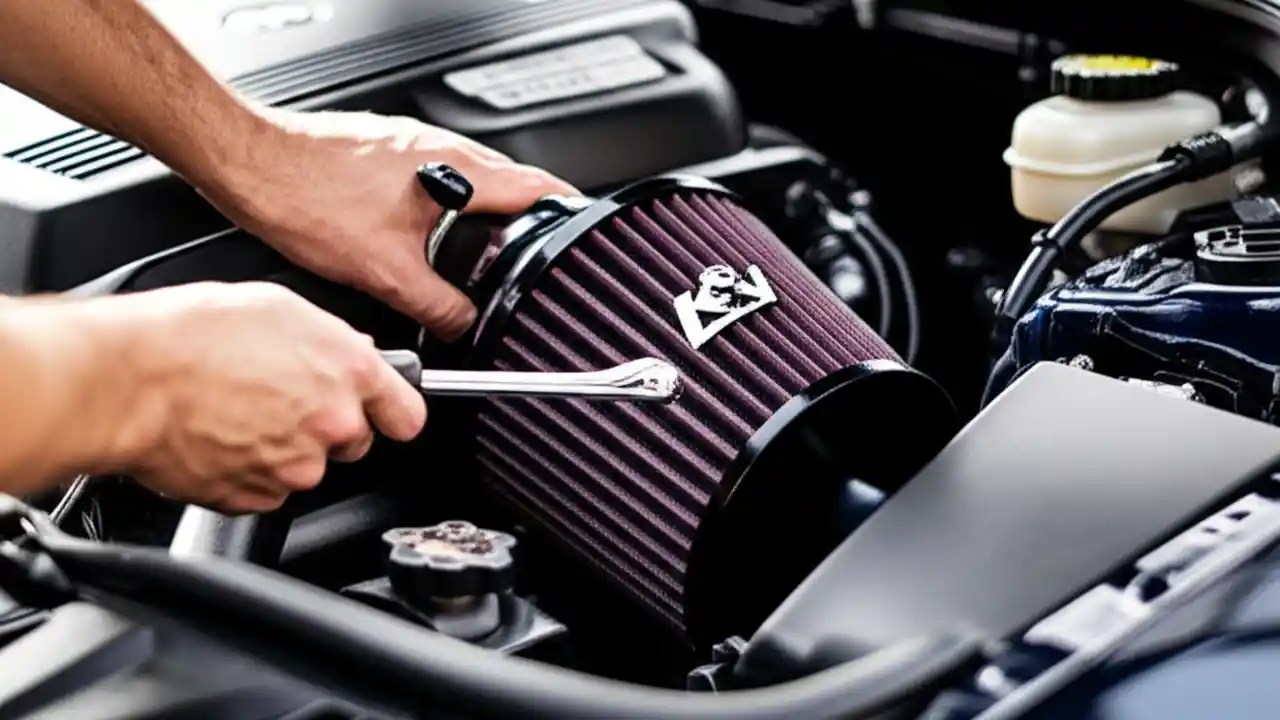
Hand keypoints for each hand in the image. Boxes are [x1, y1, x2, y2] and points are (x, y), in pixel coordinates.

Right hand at [100, 282, 425, 513]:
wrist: (126, 380)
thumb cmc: (190, 333)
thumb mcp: (280, 307)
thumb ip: (331, 340)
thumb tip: (352, 353)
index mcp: (350, 372)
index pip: (408, 413)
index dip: (393, 412)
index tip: (383, 412)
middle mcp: (332, 424)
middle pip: (354, 441)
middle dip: (327, 426)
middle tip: (279, 399)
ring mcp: (296, 467)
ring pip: (307, 467)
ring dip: (284, 449)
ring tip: (237, 413)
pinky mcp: (255, 497)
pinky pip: (266, 489)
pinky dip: (248, 472)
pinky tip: (220, 439)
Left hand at [199, 108, 577, 340]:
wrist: (251, 164)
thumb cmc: (306, 199)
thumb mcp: (386, 272)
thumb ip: (438, 306)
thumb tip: (465, 328)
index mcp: (458, 171)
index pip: (539, 189)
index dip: (566, 215)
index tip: (582, 236)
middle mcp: (441, 148)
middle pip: (511, 185)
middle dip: (525, 224)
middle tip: (528, 261)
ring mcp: (414, 144)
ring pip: (472, 182)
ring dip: (484, 216)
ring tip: (477, 255)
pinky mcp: (388, 150)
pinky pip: (439, 178)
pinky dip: (449, 207)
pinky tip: (426, 235)